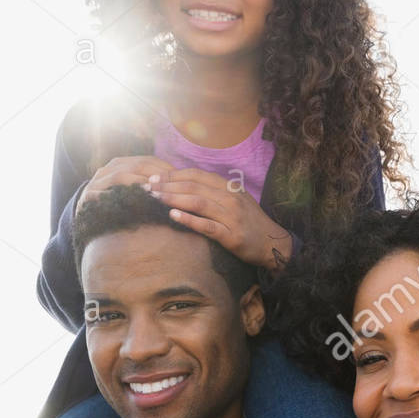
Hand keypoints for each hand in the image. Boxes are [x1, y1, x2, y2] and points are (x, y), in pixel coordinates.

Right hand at [79, 156, 176, 210]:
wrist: (87, 219)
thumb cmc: (119, 206)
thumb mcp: (134, 190)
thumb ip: (151, 183)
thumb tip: (180, 181)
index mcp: (120, 164)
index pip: (147, 160)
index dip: (165, 168)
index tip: (182, 178)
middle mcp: (108, 169)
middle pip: (136, 165)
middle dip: (156, 174)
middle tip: (173, 185)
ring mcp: (97, 181)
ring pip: (121, 175)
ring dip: (140, 182)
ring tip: (156, 191)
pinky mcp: (89, 195)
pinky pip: (107, 193)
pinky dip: (122, 195)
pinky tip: (136, 201)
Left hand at [149, 168, 291, 270]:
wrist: (272, 243)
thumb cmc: (249, 222)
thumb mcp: (234, 200)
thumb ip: (214, 191)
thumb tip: (183, 185)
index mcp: (229, 187)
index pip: (196, 175)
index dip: (173, 174)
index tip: (154, 177)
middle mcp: (230, 198)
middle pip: (193, 187)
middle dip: (167, 185)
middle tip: (146, 187)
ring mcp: (232, 216)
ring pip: (198, 202)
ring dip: (173, 198)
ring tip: (154, 198)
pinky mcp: (231, 235)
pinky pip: (206, 225)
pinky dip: (189, 219)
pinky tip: (173, 216)